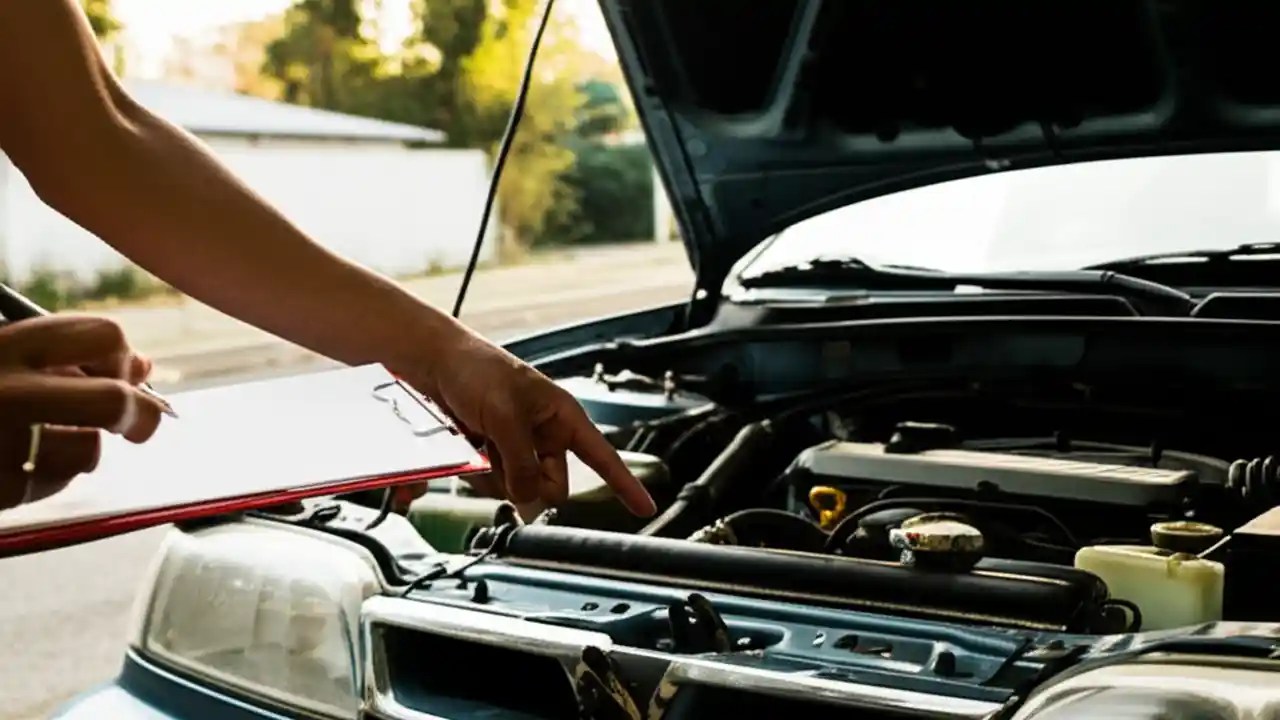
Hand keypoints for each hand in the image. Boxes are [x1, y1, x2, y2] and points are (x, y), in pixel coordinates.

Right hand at [0, 316, 164, 508]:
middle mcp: (6, 390)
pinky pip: (53, 484)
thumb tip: (145, 367)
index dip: (124, 357)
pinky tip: (18, 466)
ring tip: (46, 444)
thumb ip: (63, 357)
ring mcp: (1, 443)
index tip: (122, 374)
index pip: (103, 336)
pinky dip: (48, 476)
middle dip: (140, 414)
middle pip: (114, 399)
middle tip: (139, 426)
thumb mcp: (3, 358)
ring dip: (83, 450)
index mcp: (5, 346)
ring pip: (89, 449)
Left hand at [410, 328, 656, 516]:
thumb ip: (521, 460)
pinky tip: (464, 448)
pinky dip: (475, 473)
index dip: (624, 483)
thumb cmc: (476, 369)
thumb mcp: (505, 414)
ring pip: (516, 489)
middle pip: (551, 486)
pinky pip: (490, 484)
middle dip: (526, 481)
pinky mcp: (489, 455)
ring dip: (493, 475)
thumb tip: (530, 497)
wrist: (433, 362)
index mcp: (562, 417)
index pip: (602, 456)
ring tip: (478, 440)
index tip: (644, 508)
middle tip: (502, 454)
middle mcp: (543, 436)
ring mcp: (516, 448)